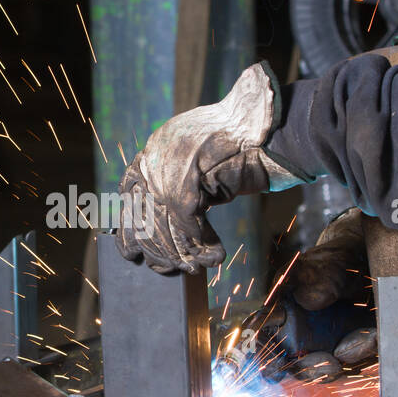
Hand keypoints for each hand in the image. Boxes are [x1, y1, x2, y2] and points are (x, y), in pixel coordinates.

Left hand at [116, 62, 300, 273]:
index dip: (131, 224)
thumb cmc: (242, 143)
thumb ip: (180, 176)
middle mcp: (156, 158)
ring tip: (195, 267)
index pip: (129, 192)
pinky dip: (205, 246)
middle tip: (168, 267)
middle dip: (157, 248)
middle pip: (144, 215)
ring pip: (165, 227)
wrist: (268, 129)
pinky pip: (190, 228)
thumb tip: (169, 212)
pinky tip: (216, 257)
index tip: (133, 249)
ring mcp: (169, 171)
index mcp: (155, 147)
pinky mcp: (188, 186)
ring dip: (182, 253)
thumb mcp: (201, 156)